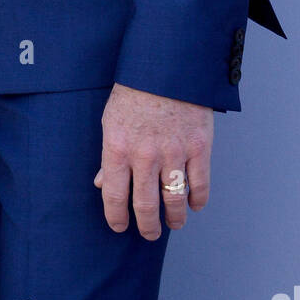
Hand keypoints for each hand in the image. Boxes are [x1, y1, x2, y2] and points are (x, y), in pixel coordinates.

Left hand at [94, 82, 212, 238]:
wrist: (166, 66)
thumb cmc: (134, 92)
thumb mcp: (110, 120)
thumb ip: (107, 155)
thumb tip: (100, 184)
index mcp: (117, 147)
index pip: (114, 195)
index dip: (116, 218)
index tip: (119, 227)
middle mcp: (144, 155)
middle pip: (144, 205)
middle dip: (146, 227)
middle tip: (148, 234)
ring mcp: (173, 152)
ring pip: (173, 200)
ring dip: (173, 219)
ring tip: (173, 224)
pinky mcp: (198, 147)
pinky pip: (199, 185)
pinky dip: (197, 200)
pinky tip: (193, 204)